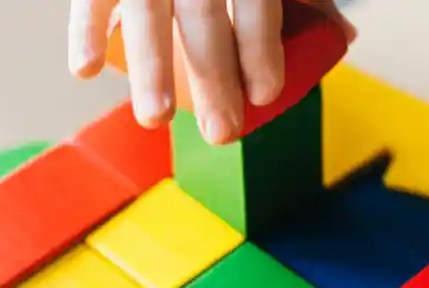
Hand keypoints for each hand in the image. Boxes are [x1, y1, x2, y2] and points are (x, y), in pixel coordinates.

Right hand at [68, 0, 352, 142]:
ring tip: (157, 119)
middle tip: (223, 134)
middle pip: (202, 12)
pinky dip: (85, 29)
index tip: (265, 93)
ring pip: (146, 8)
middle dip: (212, 75)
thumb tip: (343, 36)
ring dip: (150, 66)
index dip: (261, 44)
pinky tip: (86, 70)